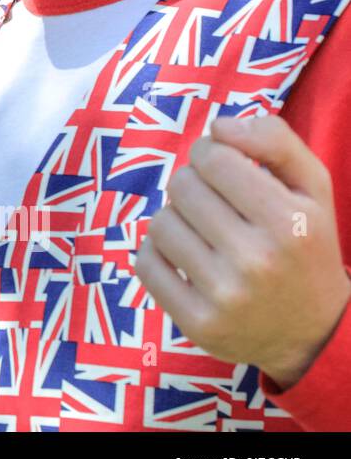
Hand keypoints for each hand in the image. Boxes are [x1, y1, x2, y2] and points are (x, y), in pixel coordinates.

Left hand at [135, 114, 350, 388]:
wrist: (314, 333)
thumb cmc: (306, 245)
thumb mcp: (312, 188)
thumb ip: (275, 140)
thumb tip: (219, 125)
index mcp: (290, 221)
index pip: (212, 157)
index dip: (208, 153)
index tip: (219, 167)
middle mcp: (258, 260)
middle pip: (182, 186)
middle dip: (193, 185)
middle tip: (214, 203)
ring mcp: (225, 295)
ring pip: (160, 223)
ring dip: (176, 220)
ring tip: (205, 234)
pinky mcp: (197, 323)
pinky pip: (145, 263)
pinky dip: (159, 254)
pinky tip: (187, 260)